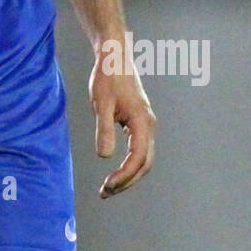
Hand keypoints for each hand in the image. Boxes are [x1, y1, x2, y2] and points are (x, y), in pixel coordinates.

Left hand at [89, 38, 155, 197]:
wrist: (114, 57)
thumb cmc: (108, 77)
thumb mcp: (101, 104)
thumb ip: (104, 129)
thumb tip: (105, 156)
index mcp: (142, 122)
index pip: (138, 158)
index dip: (124, 176)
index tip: (107, 185)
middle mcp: (149, 126)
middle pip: (145, 163)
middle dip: (127, 181)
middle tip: (106, 192)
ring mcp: (146, 124)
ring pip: (144, 159)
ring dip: (129, 175)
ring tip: (109, 187)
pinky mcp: (140, 123)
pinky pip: (139, 150)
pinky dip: (129, 165)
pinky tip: (115, 171)